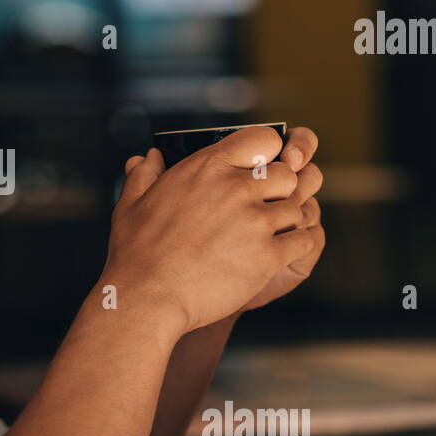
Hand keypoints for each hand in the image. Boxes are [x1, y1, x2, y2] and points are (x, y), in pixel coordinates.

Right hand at [104, 125, 314, 340]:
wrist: (148, 296)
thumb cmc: (137, 253)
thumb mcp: (132, 203)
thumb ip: (144, 175)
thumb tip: (146, 158)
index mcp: (208, 167)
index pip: (265, 139)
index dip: (269, 153)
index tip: (261, 169)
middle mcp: (236, 188)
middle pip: (288, 174)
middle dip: (281, 190)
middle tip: (265, 208)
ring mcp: (254, 221)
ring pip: (297, 208)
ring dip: (287, 222)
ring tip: (266, 235)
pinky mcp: (267, 255)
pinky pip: (303, 240)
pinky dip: (295, 246)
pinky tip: (278, 253)